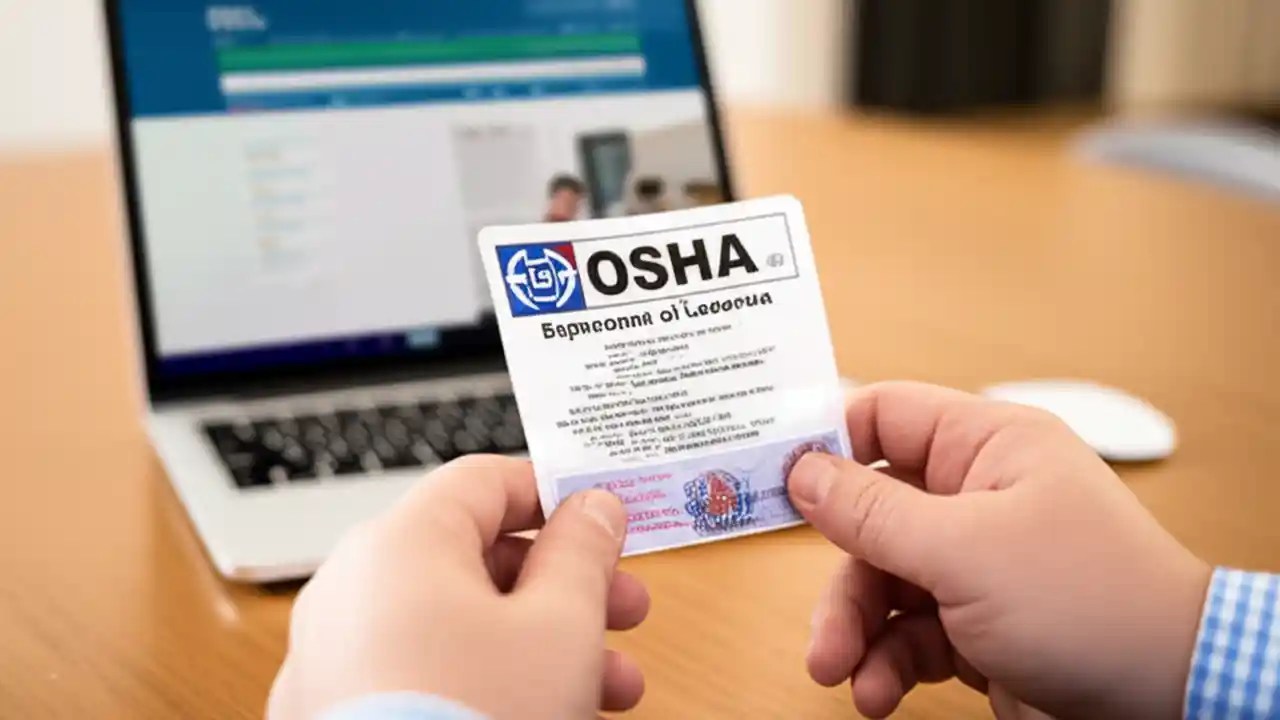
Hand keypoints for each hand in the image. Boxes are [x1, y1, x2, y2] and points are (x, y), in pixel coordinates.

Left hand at [268, 456, 649, 719]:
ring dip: (541, 644)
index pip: (485, 481)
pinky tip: (547, 714)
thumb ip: (582, 550)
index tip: (605, 519)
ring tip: (611, 688)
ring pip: (457, 625)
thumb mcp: (561, 624)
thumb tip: (593, 508)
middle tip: (624, 611)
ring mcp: (335, 655)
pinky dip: (482, 679)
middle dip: (565, 587)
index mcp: (398, 542)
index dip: (556, 495)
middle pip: (476, 559)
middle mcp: (351, 588)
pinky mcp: (334, 711)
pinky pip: (423, 672)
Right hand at [789, 382, 1210, 719]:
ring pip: (882, 580)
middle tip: (811, 610)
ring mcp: (978, 562)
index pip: (886, 416)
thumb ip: (872, 511)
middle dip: (840, 572)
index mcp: (988, 446)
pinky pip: (907, 630)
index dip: (826, 442)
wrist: (1172, 701)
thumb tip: (803, 470)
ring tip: (840, 672)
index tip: (771, 477)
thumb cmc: (1092, 603)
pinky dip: (885, 661)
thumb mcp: (964, 551)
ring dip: (854, 629)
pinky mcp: (977, 622)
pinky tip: (877, 693)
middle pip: (871, 514)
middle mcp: (980, 496)